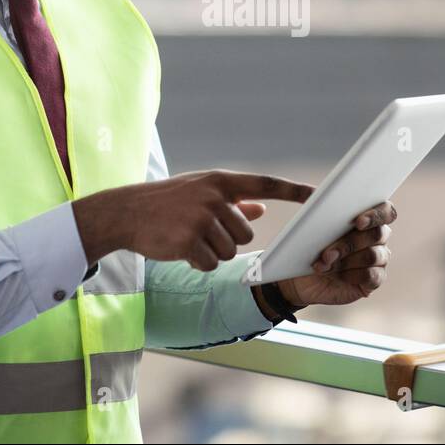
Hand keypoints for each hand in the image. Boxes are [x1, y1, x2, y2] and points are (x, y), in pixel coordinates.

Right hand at [73, 169, 314, 271]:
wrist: (127, 212)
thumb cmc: (168, 202)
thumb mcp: (200, 192)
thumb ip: (233, 201)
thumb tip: (262, 208)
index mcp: (220, 181)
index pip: (266, 183)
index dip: (293, 190)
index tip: (318, 194)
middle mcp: (214, 196)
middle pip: (245, 233)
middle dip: (227, 240)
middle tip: (202, 233)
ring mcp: (201, 218)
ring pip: (229, 251)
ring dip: (212, 253)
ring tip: (189, 239)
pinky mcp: (188, 241)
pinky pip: (211, 263)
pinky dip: (199, 263)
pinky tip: (181, 250)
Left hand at [276, 201, 396, 307]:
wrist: (302, 278)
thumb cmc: (310, 246)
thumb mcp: (309, 224)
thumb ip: (315, 205)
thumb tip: (313, 191)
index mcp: (369, 217)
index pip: (386, 211)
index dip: (376, 215)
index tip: (358, 222)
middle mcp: (378, 237)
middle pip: (376, 234)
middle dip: (349, 243)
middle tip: (327, 252)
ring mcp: (379, 259)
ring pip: (372, 255)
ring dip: (345, 261)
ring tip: (323, 264)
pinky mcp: (374, 280)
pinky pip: (372, 276)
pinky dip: (352, 275)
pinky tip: (337, 276)